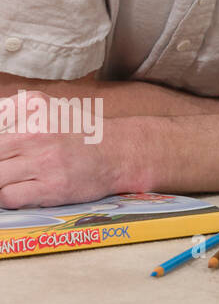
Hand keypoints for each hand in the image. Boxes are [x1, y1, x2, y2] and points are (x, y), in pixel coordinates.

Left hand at [0, 90, 124, 206]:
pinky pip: (8, 197)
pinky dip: (8, 196)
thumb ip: (12, 109)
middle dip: (0, 161)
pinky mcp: (51, 187)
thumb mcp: (47, 106)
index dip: (1, 146)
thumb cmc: (80, 131)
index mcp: (32, 108)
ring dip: (2, 180)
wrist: (120, 152)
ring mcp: (44, 160)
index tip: (7, 153)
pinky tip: (22, 189)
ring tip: (15, 177)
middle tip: (10, 165)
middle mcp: (36, 132)